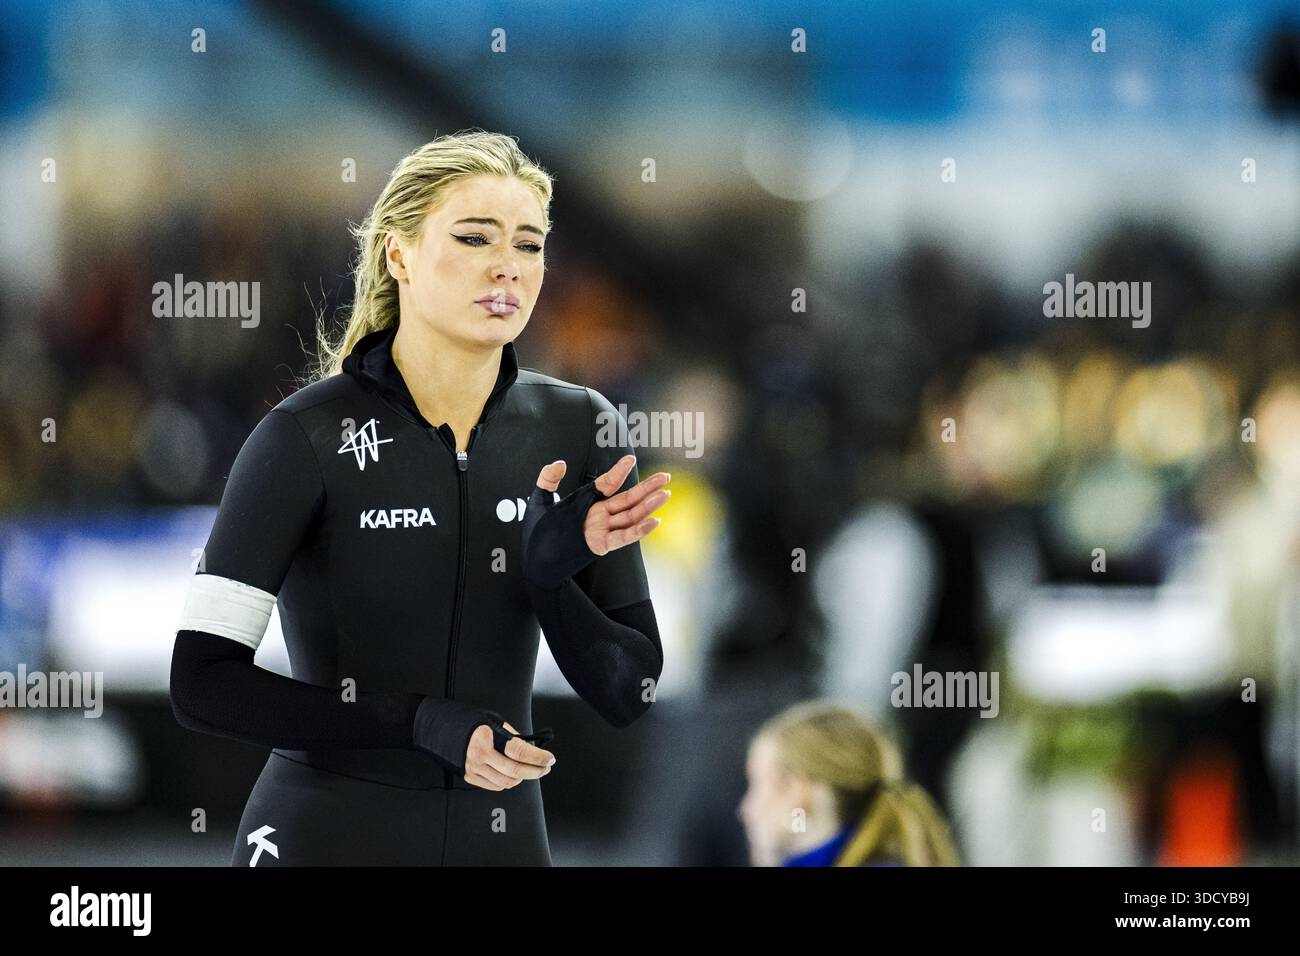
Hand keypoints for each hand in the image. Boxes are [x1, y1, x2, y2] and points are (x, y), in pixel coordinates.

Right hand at [463, 719, 554, 790]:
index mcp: (487, 737)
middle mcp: (480, 755)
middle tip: (545, 768)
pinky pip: (495, 786)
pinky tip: (513, 775)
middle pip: (515, 770)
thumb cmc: (470, 724)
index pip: (519, 751)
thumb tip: (530, 749)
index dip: (537, 757)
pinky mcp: (470, 777)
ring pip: (506, 782)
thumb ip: (511, 736)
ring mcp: (474, 768)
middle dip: (535, 771)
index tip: (549, 758)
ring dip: (522, 778)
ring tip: (530, 771)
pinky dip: (508, 782)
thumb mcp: (493, 721)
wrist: (442, 731)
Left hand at [534, 455, 670, 555]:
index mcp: (587, 503)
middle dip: (647, 488)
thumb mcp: (539, 501)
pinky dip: (638, 531)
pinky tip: (653, 522)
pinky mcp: (600, 546)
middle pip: (628, 499)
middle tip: (666, 477)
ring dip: (648, 506)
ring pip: (630, 516)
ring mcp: (601, 530)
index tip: (630, 459)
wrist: (533, 561)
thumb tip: (560, 462)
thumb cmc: (536, 534)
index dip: (619, 471)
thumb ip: (548, 479)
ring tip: (665, 494)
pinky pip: (622, 537)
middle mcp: (598, 516)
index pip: (609, 484)